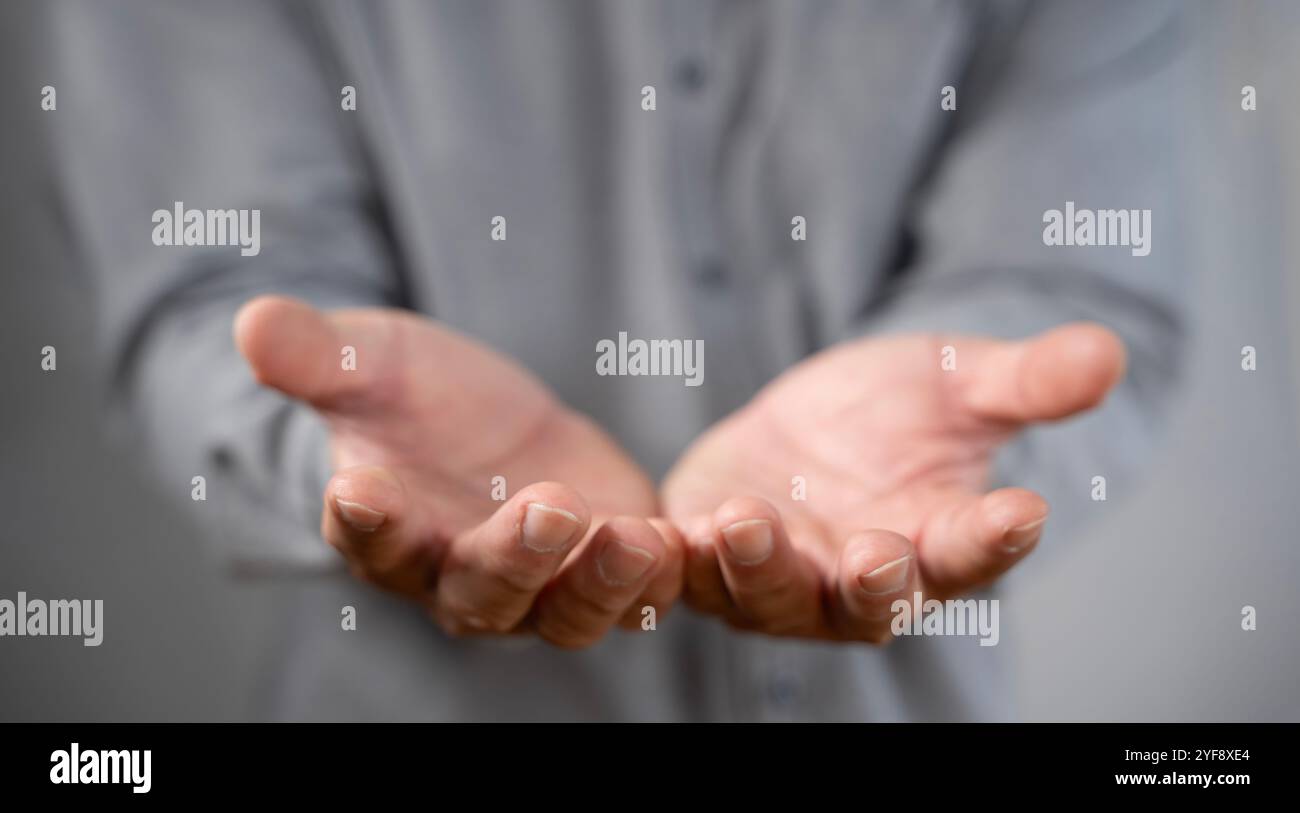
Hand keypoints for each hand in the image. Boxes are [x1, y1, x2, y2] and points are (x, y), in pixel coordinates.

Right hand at [234, 296, 681, 647]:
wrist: (483, 423)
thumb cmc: (412, 397)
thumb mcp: (370, 359)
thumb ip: (316, 354)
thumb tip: (249, 322)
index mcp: (387, 529)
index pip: (367, 539)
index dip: (365, 522)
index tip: (360, 488)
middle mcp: (458, 576)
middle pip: (482, 592)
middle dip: (513, 556)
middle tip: (546, 505)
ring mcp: (538, 584)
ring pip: (566, 612)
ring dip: (600, 582)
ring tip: (636, 537)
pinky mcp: (603, 569)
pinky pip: (634, 593)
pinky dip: (658, 577)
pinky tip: (686, 540)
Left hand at [662, 324, 1124, 641]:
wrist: (809, 424)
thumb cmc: (898, 413)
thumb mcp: (958, 381)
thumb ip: (1025, 380)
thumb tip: (1106, 353)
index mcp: (935, 541)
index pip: (973, 551)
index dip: (994, 536)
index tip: (1021, 510)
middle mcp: (857, 578)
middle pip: (869, 602)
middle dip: (872, 583)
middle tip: (876, 555)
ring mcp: (777, 576)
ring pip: (768, 594)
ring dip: (758, 566)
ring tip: (746, 519)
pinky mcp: (704, 552)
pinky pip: (683, 573)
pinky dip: (669, 561)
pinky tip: (657, 534)